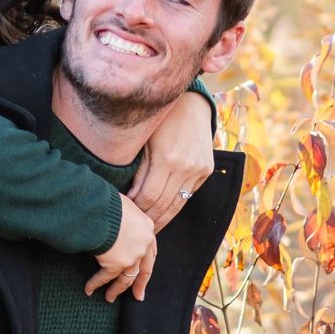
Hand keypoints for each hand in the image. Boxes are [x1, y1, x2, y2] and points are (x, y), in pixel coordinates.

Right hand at [86, 193, 157, 301]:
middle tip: (137, 295)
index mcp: (148, 229)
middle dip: (139, 284)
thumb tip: (119, 221)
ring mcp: (132, 257)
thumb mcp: (125, 206)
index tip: (144, 273)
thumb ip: (127, 218)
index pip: (151, 251)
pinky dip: (96, 284)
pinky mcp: (116, 264)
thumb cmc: (108, 202)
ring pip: (126, 278)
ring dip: (116, 290)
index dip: (147, 263)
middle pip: (144, 270)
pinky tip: (89, 290)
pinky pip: (105, 277)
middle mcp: (144, 245)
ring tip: (110, 298)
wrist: (100, 208)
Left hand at [130, 89, 214, 230]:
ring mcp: (198, 169)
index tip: (128, 215)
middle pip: (164, 204)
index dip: (138, 209)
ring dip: (164, 218)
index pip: (149, 196)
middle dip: (150, 219)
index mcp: (167, 158)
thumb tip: (131, 199)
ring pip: (179, 204)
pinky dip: (176, 205)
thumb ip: (138, 171)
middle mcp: (186, 166)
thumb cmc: (160, 120)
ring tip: (151, 227)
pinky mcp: (206, 170)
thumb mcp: (143, 141)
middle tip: (138, 229)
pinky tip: (165, 212)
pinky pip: (189, 194)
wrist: (191, 104)